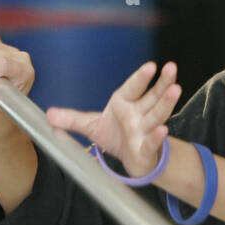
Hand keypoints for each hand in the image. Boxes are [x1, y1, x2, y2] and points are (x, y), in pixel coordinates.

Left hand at [44, 61, 180, 177]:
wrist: (129, 158)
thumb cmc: (115, 136)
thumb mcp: (90, 127)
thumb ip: (71, 119)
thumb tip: (48, 114)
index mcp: (125, 103)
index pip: (134, 87)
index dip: (141, 77)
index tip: (151, 66)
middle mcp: (139, 113)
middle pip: (153, 96)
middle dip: (163, 82)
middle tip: (171, 68)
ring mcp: (146, 129)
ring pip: (158, 114)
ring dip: (167, 102)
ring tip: (176, 89)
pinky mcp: (147, 147)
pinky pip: (153, 141)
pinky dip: (157, 136)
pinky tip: (163, 130)